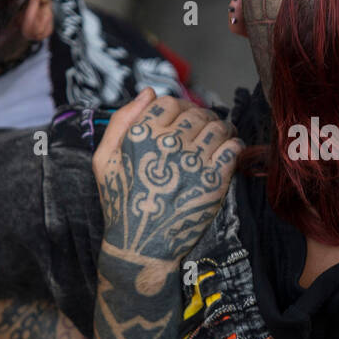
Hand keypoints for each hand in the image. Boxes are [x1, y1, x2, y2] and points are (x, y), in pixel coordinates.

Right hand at [91, 89, 242, 284]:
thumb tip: (149, 92)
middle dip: (201, 117)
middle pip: (196, 113)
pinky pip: (233, 149)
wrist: (142, 245)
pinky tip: (228, 151)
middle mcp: (168, 145)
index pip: (170, 103)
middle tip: (202, 129)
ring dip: (220, 128)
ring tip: (218, 137)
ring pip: (219, 127)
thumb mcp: (103, 160)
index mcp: (141, 135)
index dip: (178, 107)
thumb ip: (121, 121)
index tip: (181, 119)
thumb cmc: (121, 201)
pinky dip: (234, 145)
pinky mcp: (214, 181)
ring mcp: (194, 162)